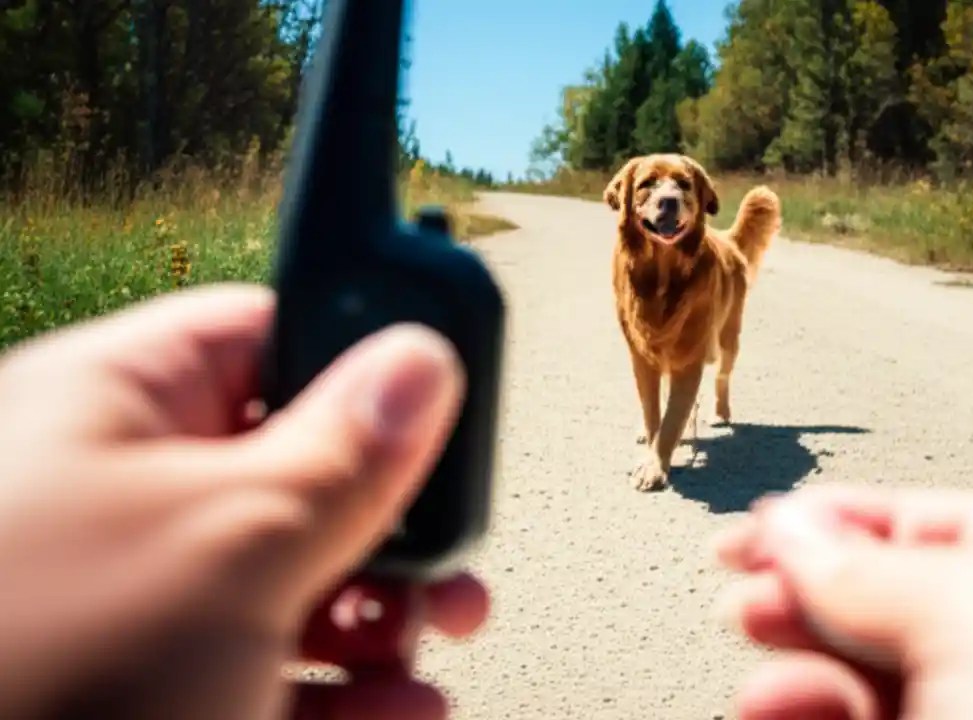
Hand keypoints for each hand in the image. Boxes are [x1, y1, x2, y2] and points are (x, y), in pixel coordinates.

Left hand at [0, 284, 487, 719]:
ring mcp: (145, 603)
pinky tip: (399, 707)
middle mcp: (123, 499)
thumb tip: (419, 364)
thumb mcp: (231, 544)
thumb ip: (343, 451)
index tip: (445, 394)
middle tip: (450, 550)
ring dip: (388, 613)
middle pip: (298, 469)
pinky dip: (353, 687)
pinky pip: (279, 663)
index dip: (361, 354)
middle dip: (391, 517)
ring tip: (436, 640)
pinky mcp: (163, 686)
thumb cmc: (45, 681)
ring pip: (300, 577)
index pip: (260, 333)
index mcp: (109, 411)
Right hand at [714, 485, 972, 719]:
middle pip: (891, 603)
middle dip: (807, 596)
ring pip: (864, 682)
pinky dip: (807, 718)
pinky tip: (779, 715)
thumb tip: (797, 529)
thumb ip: (880, 563)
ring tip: (769, 690)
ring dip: (798, 672)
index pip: (942, 524)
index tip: (762, 527)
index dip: (844, 520)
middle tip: (748, 596)